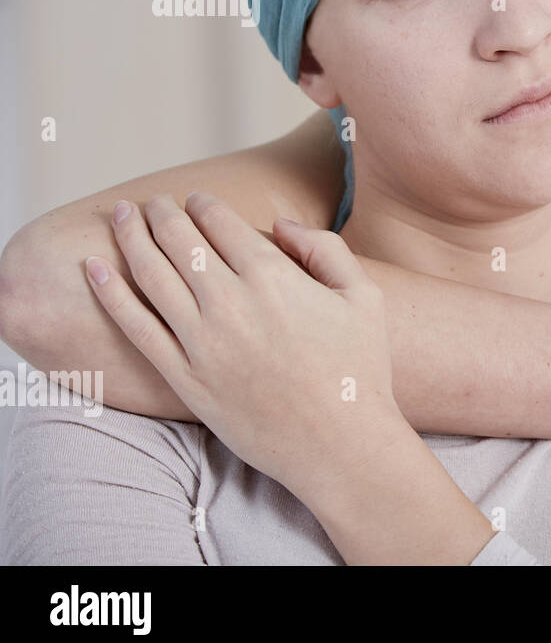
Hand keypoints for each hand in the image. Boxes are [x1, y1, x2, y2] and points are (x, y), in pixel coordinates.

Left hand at [82, 191, 407, 508]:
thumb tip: (280, 224)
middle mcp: (231, 303)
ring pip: (150, 275)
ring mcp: (202, 342)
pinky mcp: (185, 379)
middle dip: (160, 213)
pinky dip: (109, 294)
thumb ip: (325, 249)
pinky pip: (136, 328)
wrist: (340, 443)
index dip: (203, 204)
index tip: (196, 199)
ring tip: (119, 218)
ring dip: (129, 238)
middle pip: (179, 241)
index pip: (221, 223)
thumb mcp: (364, 296)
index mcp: (274, 277)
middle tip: (151, 203)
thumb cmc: (359, 368)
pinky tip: (92, 269)